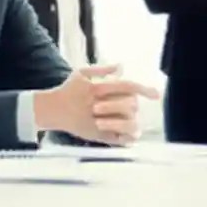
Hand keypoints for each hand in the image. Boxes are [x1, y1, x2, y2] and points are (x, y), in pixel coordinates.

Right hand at [34, 65, 159, 145]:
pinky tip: (130, 134)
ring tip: (132, 119)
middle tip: (131, 105)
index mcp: (96, 88)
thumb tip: (122, 67)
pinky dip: (127, 137)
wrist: (51, 110)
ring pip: (126, 123)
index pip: (126, 87)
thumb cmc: (68, 90)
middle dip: (133, 104)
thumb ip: (102, 70)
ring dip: (132, 120)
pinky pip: (118, 139)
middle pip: (129, 105)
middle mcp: (98, 105)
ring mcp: (97, 122)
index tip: (156, 94)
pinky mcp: (96, 136)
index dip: (143, 89)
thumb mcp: (81, 73)